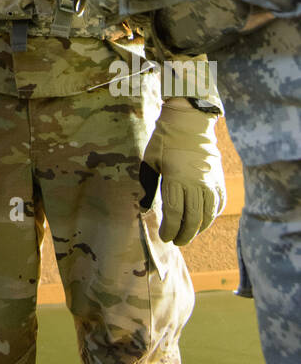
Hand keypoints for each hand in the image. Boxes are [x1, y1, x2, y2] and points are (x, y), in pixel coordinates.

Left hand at [141, 97, 225, 245]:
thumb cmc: (165, 141)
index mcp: (176, 179)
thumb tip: (144, 207)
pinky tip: (204, 220)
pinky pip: (218, 204)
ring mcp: (210, 182)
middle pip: (192, 219)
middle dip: (184, 235)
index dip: (170, 230)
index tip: (165, 236)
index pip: (175, 214)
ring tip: (189, 234)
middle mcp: (196, 183)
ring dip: (198, 229)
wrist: (189, 122)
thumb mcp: (150, 161)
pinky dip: (212, 216)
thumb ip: (149, 185)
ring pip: (208, 215)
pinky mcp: (219, 179)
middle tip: (176, 241)